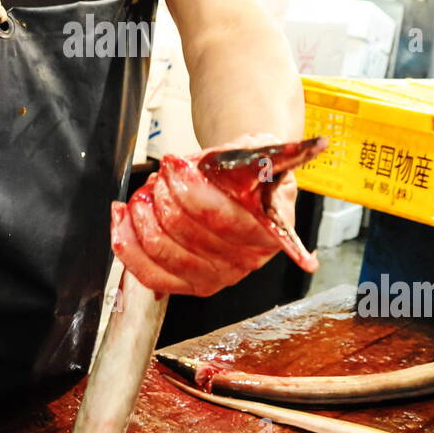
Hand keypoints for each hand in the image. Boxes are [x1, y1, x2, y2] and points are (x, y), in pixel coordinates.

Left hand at [111, 131, 311, 296]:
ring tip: (146, 191)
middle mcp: (245, 261)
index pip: (222, 217)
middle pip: (184, 232)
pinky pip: (150, 274)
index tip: (174, 162)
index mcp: (269, 230)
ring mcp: (217, 277)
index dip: (191, 191)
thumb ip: (277, 155)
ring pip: (162, 251)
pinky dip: (127, 245)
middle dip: (163, 195)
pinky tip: (121, 218)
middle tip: (163, 171)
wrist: (245, 185)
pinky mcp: (190, 285)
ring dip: (143, 215)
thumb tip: (312, 147)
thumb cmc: (252, 169)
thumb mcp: (267, 154)